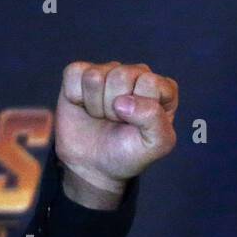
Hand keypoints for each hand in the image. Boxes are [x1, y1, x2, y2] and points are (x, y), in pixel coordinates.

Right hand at [54, 61, 177, 206]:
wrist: (95, 166)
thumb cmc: (130, 152)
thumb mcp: (156, 144)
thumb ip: (155, 120)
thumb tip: (123, 101)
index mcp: (162, 89)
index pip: (149, 82)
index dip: (138, 109)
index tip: (137, 125)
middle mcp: (137, 74)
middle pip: (120, 76)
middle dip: (114, 108)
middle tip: (117, 122)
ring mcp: (108, 71)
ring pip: (95, 77)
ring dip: (95, 105)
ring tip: (103, 116)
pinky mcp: (80, 73)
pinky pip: (74, 73)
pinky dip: (75, 96)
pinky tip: (84, 106)